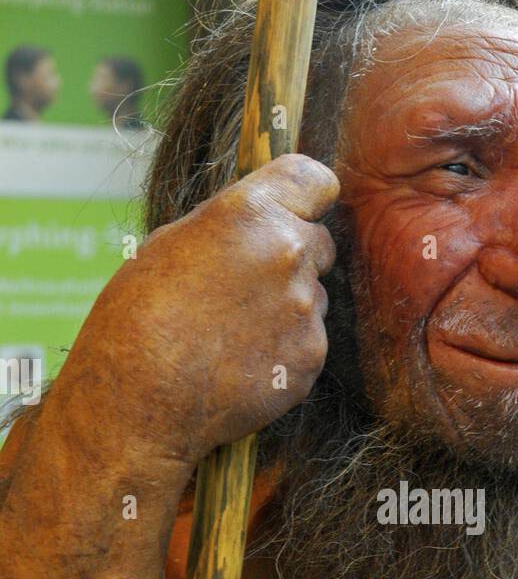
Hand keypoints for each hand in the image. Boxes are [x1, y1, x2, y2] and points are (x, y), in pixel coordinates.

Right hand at [57, 154, 338, 467]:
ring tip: (232, 333)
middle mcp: (289, 254)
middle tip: (247, 287)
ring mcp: (305, 310)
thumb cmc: (138, 316)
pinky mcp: (310, 359)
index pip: (315, 180)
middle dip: (294, 258)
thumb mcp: (172, 243)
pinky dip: (283, 352)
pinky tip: (240, 364)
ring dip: (287, 310)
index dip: (309, 196)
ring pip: (313, 298)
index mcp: (251, 212)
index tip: (302, 208)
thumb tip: (261, 227)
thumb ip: (231, 228)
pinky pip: (307, 344)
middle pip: (319, 243)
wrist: (140, 398)